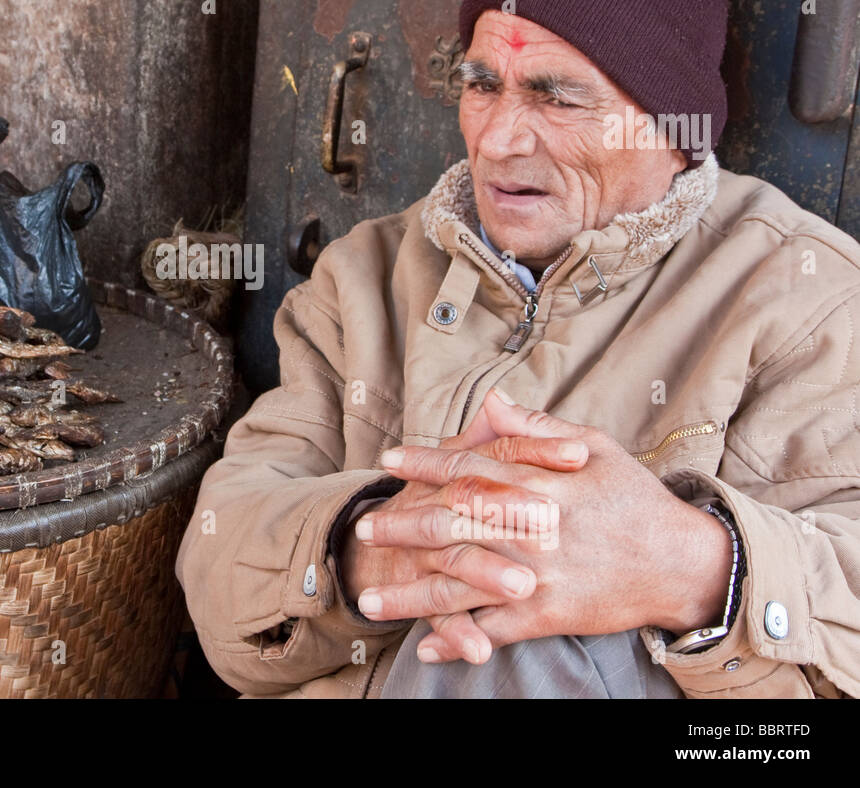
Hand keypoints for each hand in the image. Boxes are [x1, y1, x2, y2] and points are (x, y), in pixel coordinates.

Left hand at [361, 388, 732, 664]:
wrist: (682, 562)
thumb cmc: (635, 499)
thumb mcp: (596, 447)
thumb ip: (538, 429)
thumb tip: (494, 403)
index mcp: (539, 483)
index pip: (469, 467)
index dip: (425, 462)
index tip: (389, 460)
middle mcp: (531, 527)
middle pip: (452, 524)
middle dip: (403, 527)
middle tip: (365, 527)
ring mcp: (536, 574)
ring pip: (461, 584)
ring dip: (411, 593)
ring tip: (370, 598)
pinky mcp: (548, 613)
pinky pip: (493, 629)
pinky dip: (457, 638)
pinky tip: (424, 644)